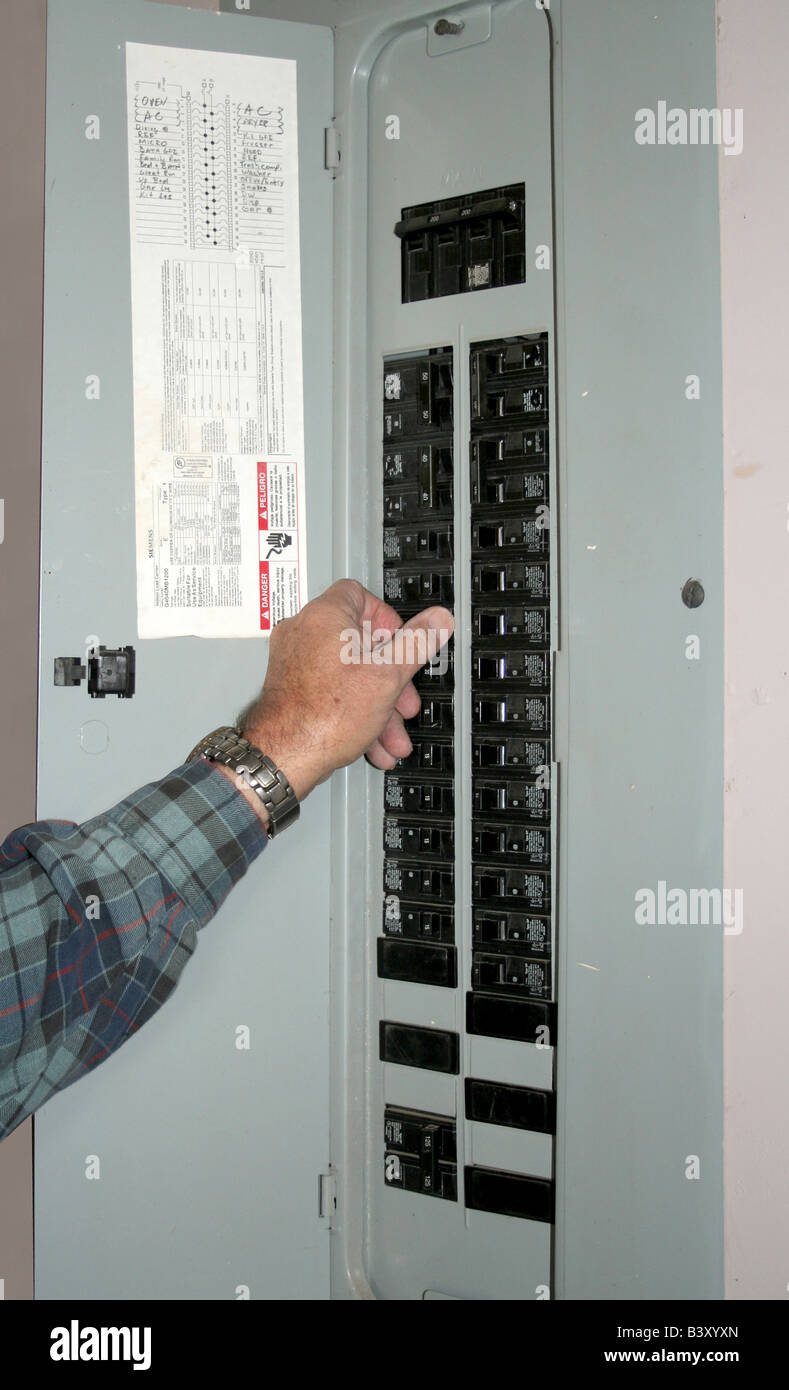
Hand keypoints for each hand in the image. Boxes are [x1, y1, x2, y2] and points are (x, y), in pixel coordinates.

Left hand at [215, 579, 453, 824]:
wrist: (284, 756)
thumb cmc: (324, 715)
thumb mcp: (388, 675)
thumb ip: (417, 643)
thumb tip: (438, 619)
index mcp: (324, 616)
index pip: (359, 594)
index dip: (386, 618)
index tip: (400, 642)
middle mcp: (303, 633)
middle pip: (359, 643)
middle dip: (389, 676)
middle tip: (403, 697)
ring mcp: (294, 661)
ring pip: (347, 674)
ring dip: (376, 703)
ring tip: (392, 732)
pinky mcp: (290, 687)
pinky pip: (331, 691)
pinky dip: (353, 710)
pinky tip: (371, 741)